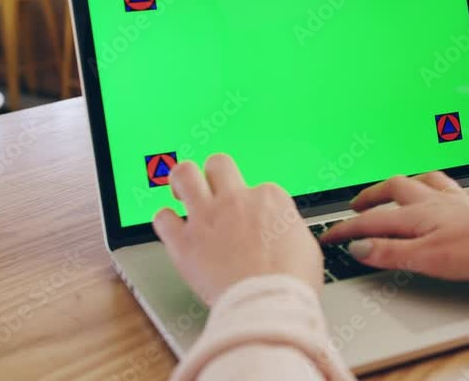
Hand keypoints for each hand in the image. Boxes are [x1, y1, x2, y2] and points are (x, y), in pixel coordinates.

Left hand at [152, 154, 322, 304]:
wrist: (268, 305)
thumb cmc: (291, 283)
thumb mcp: (306, 246)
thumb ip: (288, 229)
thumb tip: (284, 233)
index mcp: (270, 199)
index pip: (259, 187)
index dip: (255, 204)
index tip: (253, 219)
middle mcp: (236, 200)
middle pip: (218, 164)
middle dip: (213, 173)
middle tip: (210, 187)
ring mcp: (207, 217)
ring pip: (184, 174)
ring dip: (181, 181)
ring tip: (181, 191)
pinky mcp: (183, 242)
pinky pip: (162, 218)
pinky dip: (166, 221)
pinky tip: (172, 228)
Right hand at [319, 172, 468, 280]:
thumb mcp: (429, 259)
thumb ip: (392, 253)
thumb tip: (360, 248)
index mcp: (417, 216)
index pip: (371, 222)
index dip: (347, 230)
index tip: (329, 236)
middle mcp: (433, 201)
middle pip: (393, 189)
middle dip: (370, 197)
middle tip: (355, 206)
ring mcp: (454, 199)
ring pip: (419, 181)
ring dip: (400, 184)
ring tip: (392, 190)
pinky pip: (445, 184)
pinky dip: (432, 184)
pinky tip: (439, 191)